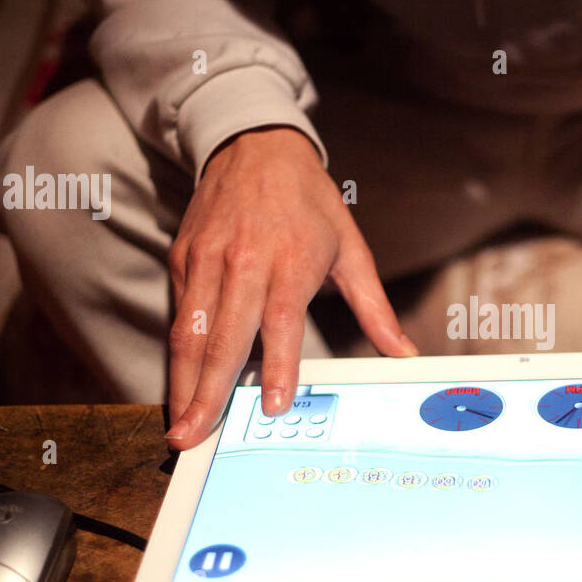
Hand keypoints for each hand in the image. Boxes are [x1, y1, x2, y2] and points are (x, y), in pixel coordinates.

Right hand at [164, 127, 415, 449]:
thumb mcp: (351, 249)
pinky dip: (178, 355)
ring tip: (181, 426)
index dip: (276, 365)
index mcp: (291, 261)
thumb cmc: (310, 202)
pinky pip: (179, 314)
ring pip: (190, 332)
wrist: (255, 144)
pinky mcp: (183, 259)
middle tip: (194, 437)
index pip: (280, 322)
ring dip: (183, 383)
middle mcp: (244, 263)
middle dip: (208, 393)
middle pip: (222, 337)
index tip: (271, 405)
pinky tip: (180, 387)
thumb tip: (404, 353)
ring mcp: (208, 261)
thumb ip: (374, 308)